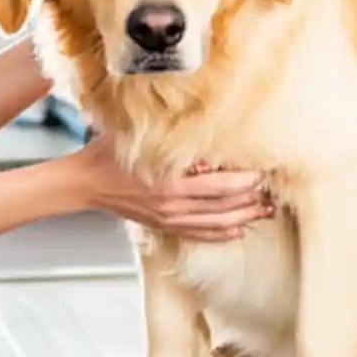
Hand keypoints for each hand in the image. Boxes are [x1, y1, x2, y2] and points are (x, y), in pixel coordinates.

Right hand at [74, 134, 273, 240]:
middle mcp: (172, 204)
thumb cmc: (108, 155)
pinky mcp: (162, 226)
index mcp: (168, 182)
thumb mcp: (136, 136)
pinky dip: (220, 233)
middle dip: (251, 199)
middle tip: (272, 192)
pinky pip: (198, 234)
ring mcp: (168, 218)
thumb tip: (197, 121)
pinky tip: (236, 229)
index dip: (245, 180)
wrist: (85, 183)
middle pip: (223, 206)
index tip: (262, 171)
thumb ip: (165, 131)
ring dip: (243, 217)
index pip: (219, 185)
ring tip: (263, 212)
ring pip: (215, 223)